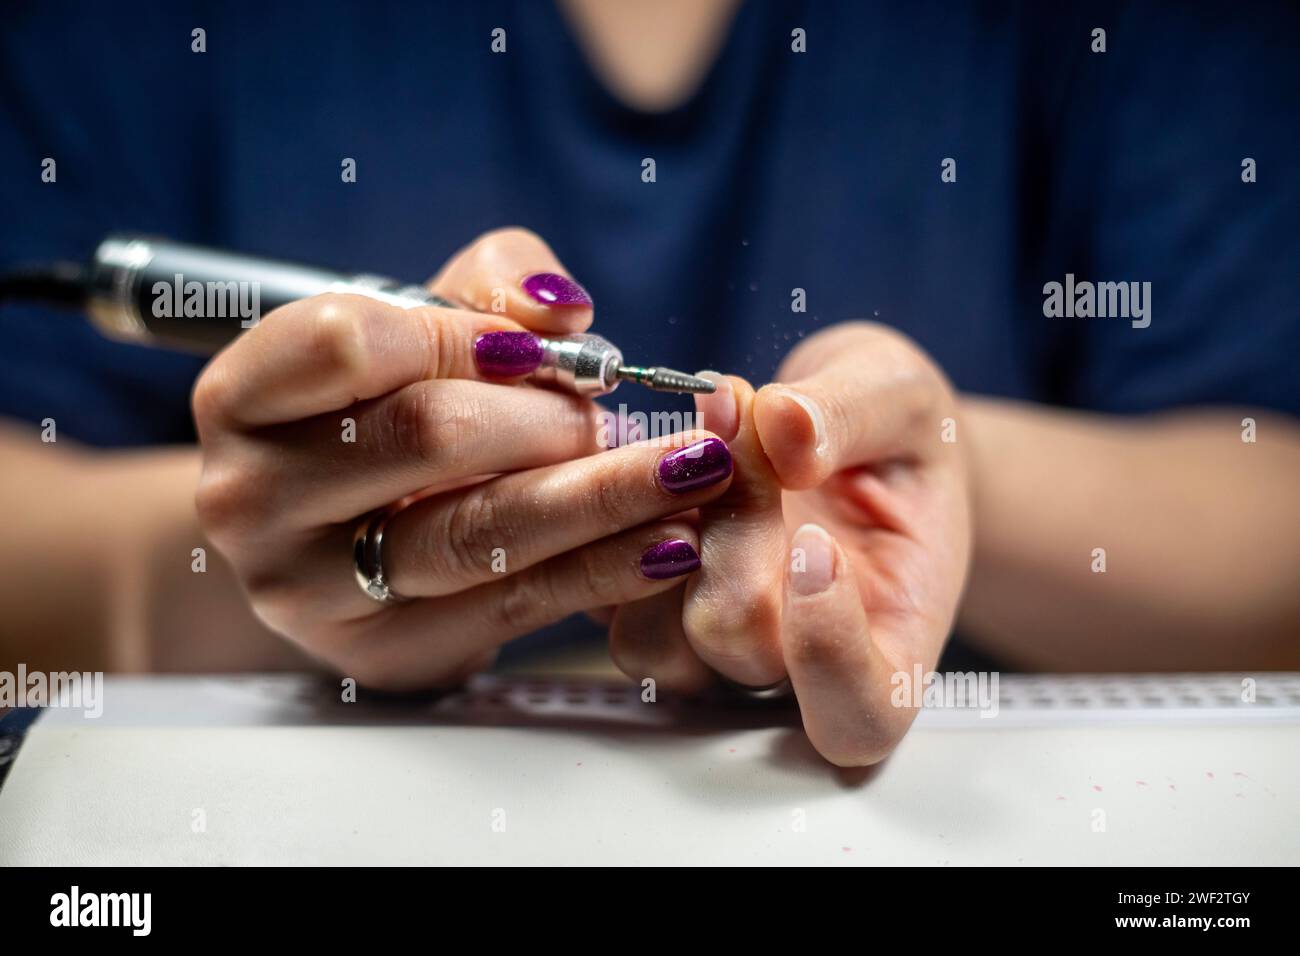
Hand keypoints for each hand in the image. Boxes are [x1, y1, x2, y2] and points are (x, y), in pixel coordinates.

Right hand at [192, 228, 733, 689]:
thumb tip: (561, 307)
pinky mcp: (380, 650)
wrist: (327, 536)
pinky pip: (512, 604)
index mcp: (244, 393)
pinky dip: (603, 569)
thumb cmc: (377, 410)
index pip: (350, 341)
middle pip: (429, 435)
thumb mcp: (410, 324)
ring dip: (604, 496)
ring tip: (694, 471)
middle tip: (618, 416)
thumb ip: (485, 285)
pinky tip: (670, 544)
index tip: (543, 349)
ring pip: (479, 532)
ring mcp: (307, 585)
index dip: (462, 334)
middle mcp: (251, 493)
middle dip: (549, 418)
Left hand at [608, 322, 971, 765]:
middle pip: (736, 643)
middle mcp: (788, 662)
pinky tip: (661, 446)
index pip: (858, 716)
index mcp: (886, 644)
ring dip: (668, 519)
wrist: (846, 428)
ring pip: (648, 632)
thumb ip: (855, 413)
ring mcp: (705, 640)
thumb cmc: (895, 434)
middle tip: (751, 426)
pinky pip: (598, 585)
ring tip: (707, 436)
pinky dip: (617, 512)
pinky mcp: (639, 602)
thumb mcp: (901, 395)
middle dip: (736, 525)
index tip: (816, 541)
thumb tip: (785, 427)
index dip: (826, 649)